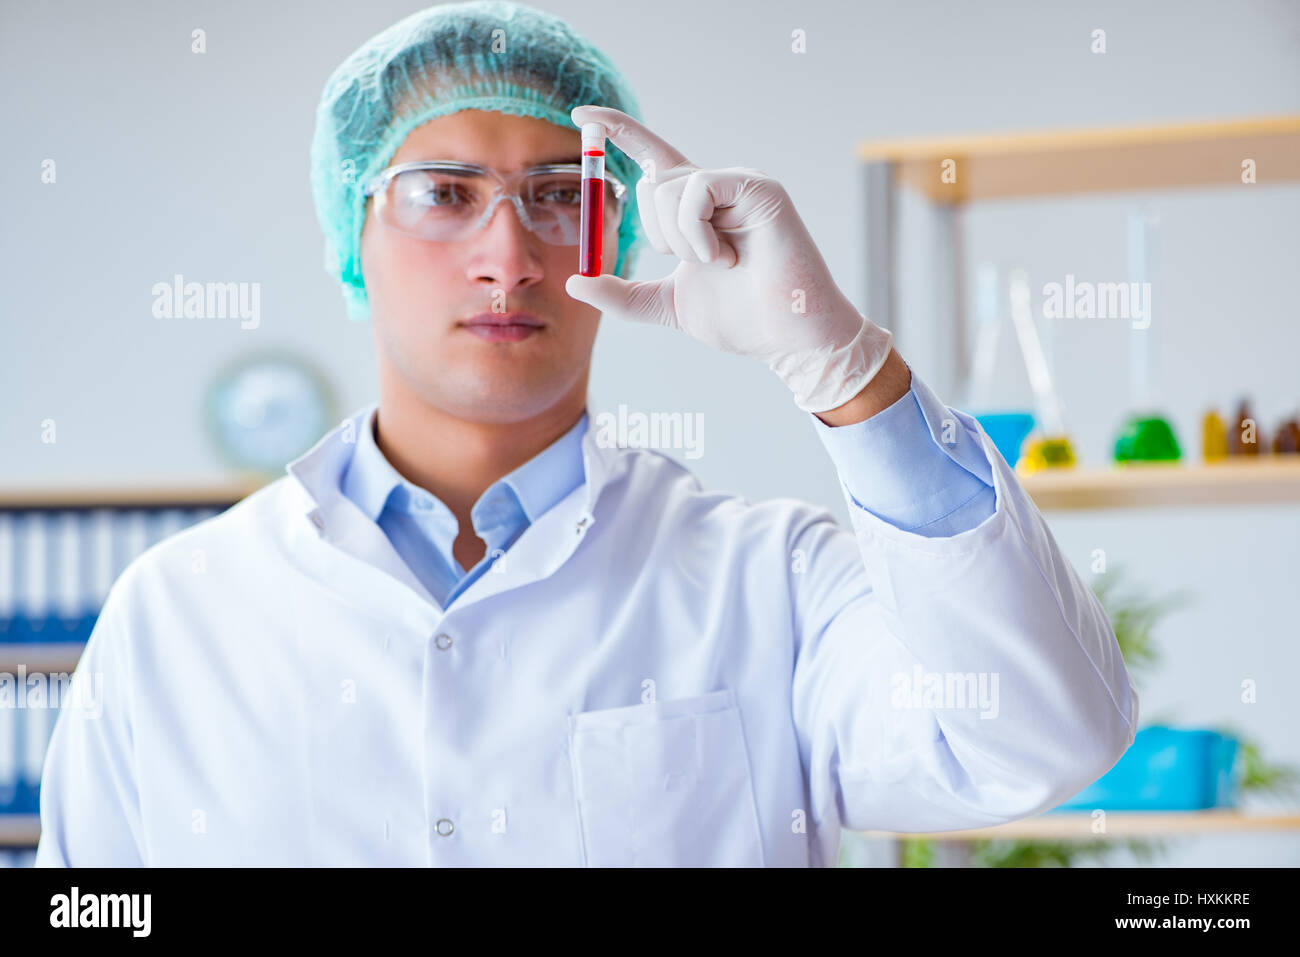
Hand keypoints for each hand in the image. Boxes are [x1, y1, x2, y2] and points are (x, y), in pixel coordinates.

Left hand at [564, 105, 893, 413]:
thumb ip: (622, 296)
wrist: (787, 337)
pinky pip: (698, 189)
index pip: (649, 157)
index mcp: (694, 207)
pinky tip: (724, 258)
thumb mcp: (666, 306)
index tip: (581, 117)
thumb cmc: (741, 319)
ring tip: (718, 264)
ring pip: (668, 187)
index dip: (616, 132)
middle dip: (658, 233)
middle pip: (651, 180)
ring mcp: (738, 184)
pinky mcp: (758, 187)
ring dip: (680, 240)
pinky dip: (697, 232)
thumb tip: (575, 283)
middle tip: (697, 263)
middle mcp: (715, 188)